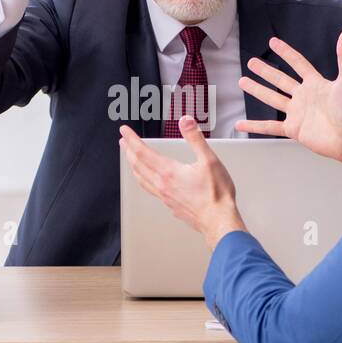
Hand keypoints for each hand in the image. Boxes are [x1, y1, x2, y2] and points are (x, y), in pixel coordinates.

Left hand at [119, 116, 247, 249]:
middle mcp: (163, 185)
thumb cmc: (216, 195)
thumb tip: (186, 121)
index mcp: (169, 172)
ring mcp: (165, 197)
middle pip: (137, 165)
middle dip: (128, 151)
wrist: (218, 220)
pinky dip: (143, 180)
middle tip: (123, 141)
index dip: (131, 139)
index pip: (142, 152)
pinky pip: (150, 190)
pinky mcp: (170, 205)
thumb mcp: (209, 160)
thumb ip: (195, 138)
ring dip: (133, 166)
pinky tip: (148, 181)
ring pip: (141, 179)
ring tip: (130, 159)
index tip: (124, 131)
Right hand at [237, 30, 341, 180]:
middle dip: (265, 71)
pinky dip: (255, 126)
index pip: (297, 63)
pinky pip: (270, 127)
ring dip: (257, 90)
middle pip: (280, 79)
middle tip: (252, 63)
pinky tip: (242, 124)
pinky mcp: (294, 129)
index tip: (273, 43)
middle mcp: (304, 97)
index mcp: (315, 83)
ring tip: (243, 81)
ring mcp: (297, 113)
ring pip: (272, 99)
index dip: (285, 52)